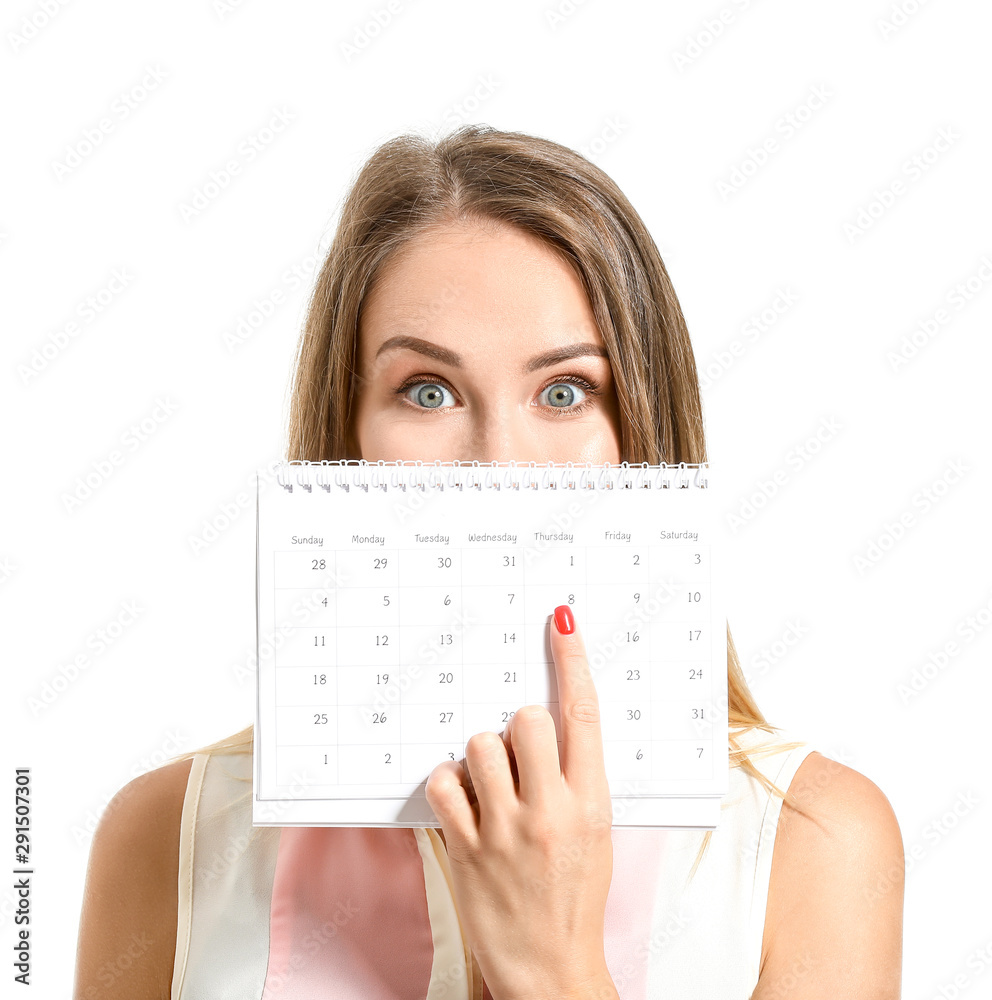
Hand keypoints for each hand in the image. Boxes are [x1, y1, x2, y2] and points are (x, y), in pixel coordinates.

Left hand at [425, 605, 616, 999]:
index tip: (561, 623)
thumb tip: (548, 728)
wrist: (552, 969)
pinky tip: (462, 801)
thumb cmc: (575, 899)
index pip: (583, 715)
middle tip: (517, 753)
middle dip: (518, 725)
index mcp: (590, 803)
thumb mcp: (595, 834)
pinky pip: (444, 785)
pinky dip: (448, 785)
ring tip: (490, 784)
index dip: (572, 661)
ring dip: (481, 755)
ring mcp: (504, 830)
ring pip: (480, 745)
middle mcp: (549, 810)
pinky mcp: (466, 848)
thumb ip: (575, 779)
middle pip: (525, 719)